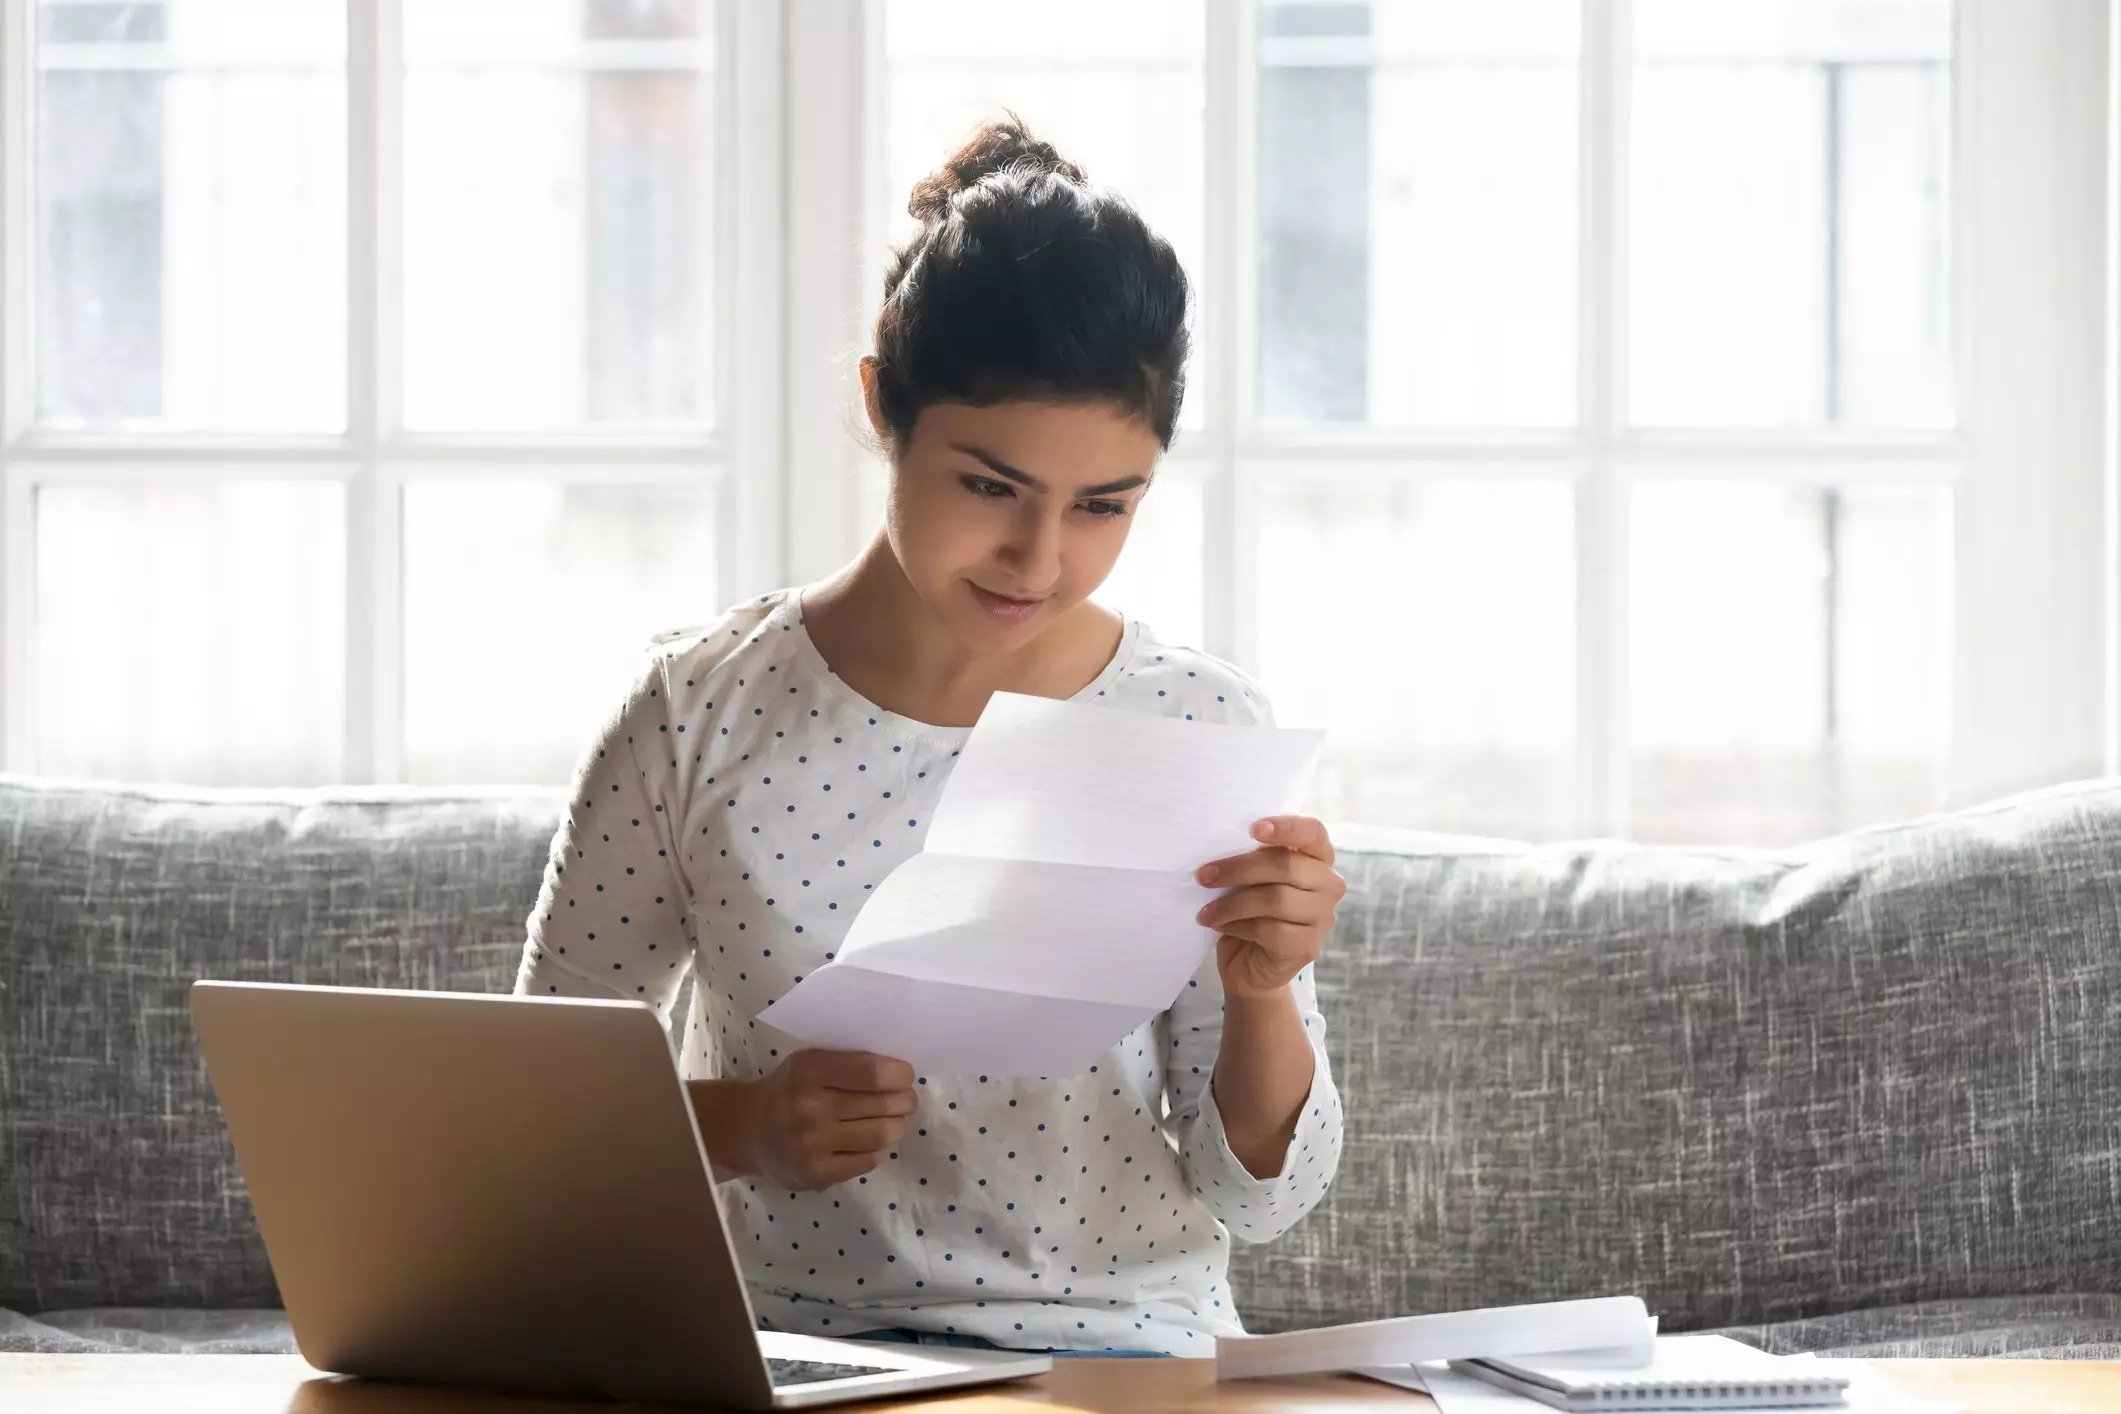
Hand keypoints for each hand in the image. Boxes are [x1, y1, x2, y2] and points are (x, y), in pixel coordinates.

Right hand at [745, 1049, 917, 1190]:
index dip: (899, 1075)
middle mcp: (808, 1107)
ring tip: (892, 1120)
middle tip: (905, 1100)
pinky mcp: (816, 1174)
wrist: (747, 1130)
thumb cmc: (789, 1089)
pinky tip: (866, 1141)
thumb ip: (849, 1063)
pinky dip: (875, 1149)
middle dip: (904, 1101)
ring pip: (881, 1134)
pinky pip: (867, 1161)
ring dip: (896, 1126)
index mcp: (808, 1070)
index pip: (872, 1072)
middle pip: (882, 1105)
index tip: (905, 1077)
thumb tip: (902, 1074)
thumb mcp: (809, 1063)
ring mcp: (812, 1144)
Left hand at [1194, 815, 1346, 999]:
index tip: (1252, 829)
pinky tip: (1222, 927)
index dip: (1286, 827)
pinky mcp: (1308, 946)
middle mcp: (1329, 884)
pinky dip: (1239, 927)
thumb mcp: (1251, 879)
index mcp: (1318, 858)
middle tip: (1203, 876)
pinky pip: (1271, 930)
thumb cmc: (1250, 911)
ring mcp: (1323, 917)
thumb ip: (1252, 858)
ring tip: (1206, 911)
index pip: (1313, 832)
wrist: (1250, 965)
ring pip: (1276, 900)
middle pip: (1286, 866)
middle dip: (1238, 869)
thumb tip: (1218, 843)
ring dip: (1232, 904)